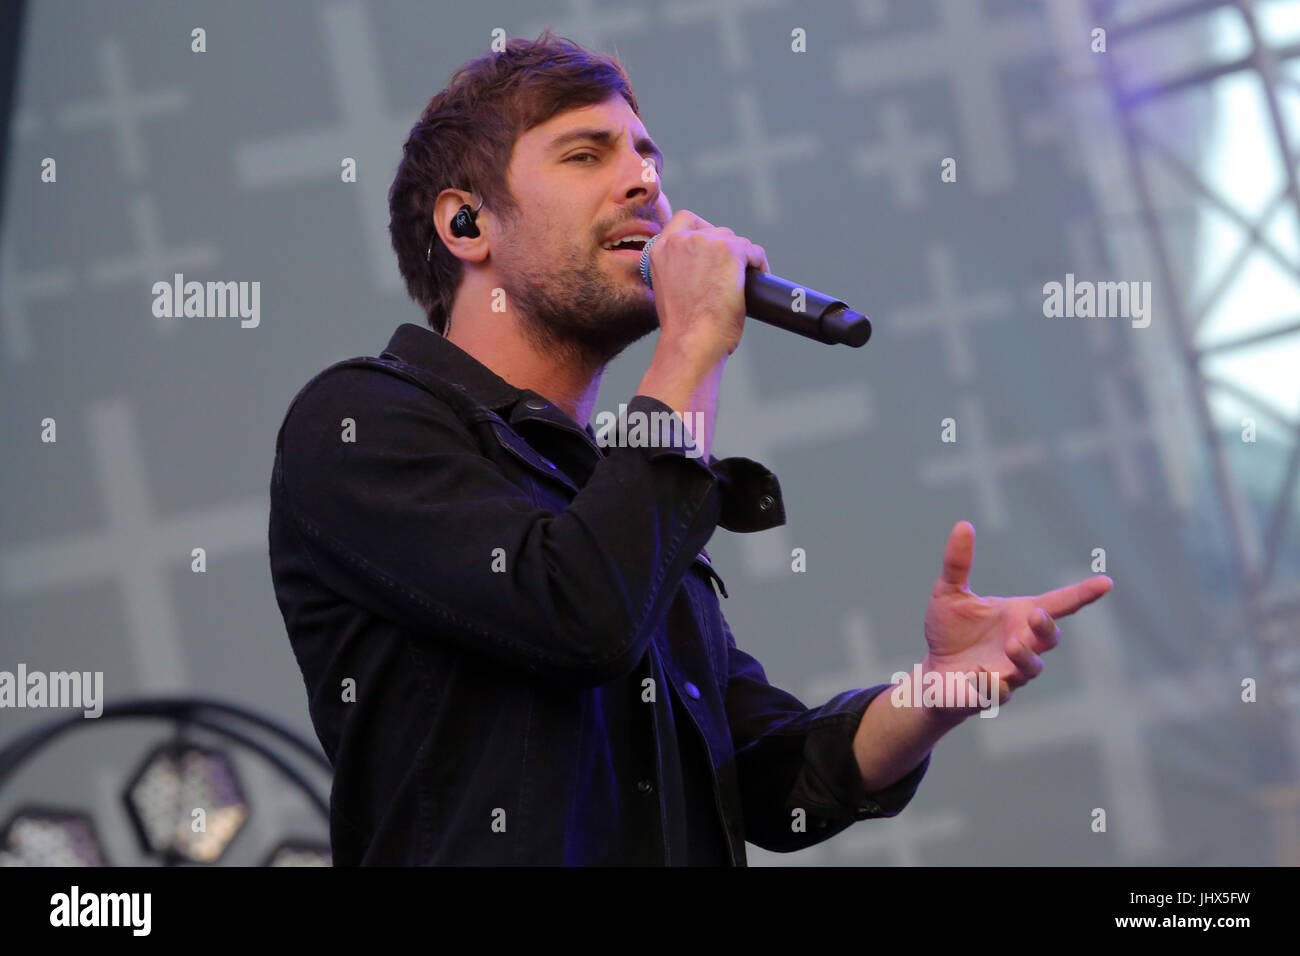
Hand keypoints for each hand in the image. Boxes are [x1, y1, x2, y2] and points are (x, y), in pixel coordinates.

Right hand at [647, 209, 768, 369]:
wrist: (692, 342)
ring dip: (743, 259)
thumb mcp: (669, 290)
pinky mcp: (730, 251)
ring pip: (735, 241)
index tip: (713, 247)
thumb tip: (706, 267)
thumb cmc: (683, 329)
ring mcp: (706, 243)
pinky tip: (758, 280)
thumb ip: (680, 269)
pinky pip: (753, 251)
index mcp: (660, 250)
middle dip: (727, 250)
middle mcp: (680, 241)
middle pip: (715, 231)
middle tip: (732, 273)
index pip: (684, 220)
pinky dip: (759, 265)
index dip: (703, 230)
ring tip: (744, 281)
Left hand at [921, 520, 1112, 714]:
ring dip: (1024, 656)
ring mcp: (1010, 671)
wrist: (934, 673)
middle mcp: (1023, 644)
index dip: (1083, 594)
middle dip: (1047, 627)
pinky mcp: (991, 693)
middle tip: (1035, 615)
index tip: (1106, 582)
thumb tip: (963, 525)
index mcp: (1019, 616)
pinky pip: (1000, 692)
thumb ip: (958, 563)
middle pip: (1051, 638)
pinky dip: (991, 683)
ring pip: (1031, 668)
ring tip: (1010, 645)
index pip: (1059, 604)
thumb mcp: (949, 593)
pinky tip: (977, 673)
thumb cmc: (949, 631)